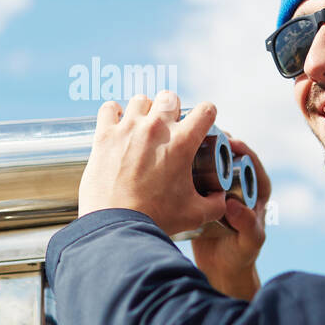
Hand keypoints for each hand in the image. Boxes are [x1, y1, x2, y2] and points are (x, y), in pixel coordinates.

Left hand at [77, 91, 227, 236]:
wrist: (117, 227)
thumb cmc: (156, 219)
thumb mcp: (195, 214)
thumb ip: (215, 203)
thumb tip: (220, 196)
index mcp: (182, 142)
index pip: (205, 110)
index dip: (206, 116)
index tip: (201, 124)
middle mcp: (156, 128)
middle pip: (170, 98)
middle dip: (173, 110)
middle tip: (170, 128)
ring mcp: (128, 129)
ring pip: (140, 100)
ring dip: (145, 111)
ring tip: (143, 127)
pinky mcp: (104, 135)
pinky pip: (109, 108)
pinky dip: (115, 114)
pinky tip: (118, 125)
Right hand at [191, 138, 270, 300]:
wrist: (221, 269)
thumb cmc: (240, 256)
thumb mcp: (248, 242)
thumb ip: (247, 226)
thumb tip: (234, 205)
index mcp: (258, 190)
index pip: (252, 162)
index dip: (242, 149)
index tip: (229, 142)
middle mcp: (240, 184)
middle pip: (230, 156)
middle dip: (218, 141)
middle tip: (203, 133)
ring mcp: (220, 187)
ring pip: (211, 160)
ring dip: (200, 148)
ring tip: (185, 139)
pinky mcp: (202, 192)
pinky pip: (196, 171)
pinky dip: (187, 161)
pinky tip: (173, 155)